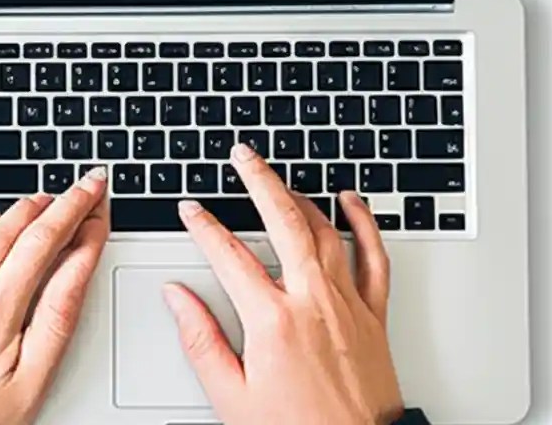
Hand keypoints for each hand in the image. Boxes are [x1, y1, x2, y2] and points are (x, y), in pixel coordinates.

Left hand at [0, 168, 108, 424]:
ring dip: (22, 211)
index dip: (85, 233)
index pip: (57, 264)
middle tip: (87, 186)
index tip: (101, 214)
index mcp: (5, 328)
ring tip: (47, 197)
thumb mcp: (28, 387)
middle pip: (26, 241)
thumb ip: (54, 324)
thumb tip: (73, 276)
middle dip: (63, 207)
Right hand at [164, 145, 403, 424]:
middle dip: (259, 180)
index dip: (205, 227)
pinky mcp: (374, 314)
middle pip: (283, 221)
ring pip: (325, 230)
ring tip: (280, 177)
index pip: (230, 256)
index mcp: (273, 321)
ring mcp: (348, 303)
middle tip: (243, 156)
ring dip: (300, 196)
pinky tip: (350, 201)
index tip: (191, 210)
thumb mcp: (232, 396)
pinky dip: (362, 222)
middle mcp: (313, 302)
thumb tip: (177, 298)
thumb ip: (202, 339)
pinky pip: (373, 256)